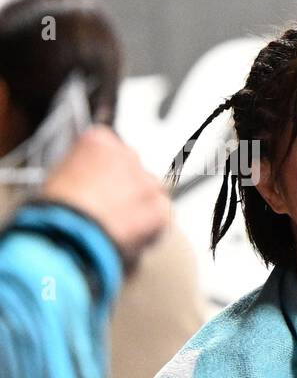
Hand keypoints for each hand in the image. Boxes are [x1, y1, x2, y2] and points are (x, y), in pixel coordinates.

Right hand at [37, 125, 169, 268]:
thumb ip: (82, 172)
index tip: (99, 187)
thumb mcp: (58, 178)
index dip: (104, 174)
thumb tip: (89, 184)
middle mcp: (127, 154)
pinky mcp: (161, 207)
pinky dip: (150, 229)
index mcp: (98, 141)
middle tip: (109, 210)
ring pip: (150, 193)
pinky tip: (128, 236)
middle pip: (134, 171)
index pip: (111, 150)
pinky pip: (161, 217)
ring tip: (116, 226)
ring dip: (139, 208)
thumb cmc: (55, 209)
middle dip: (125, 190)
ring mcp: (147, 181)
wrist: (70, 232)